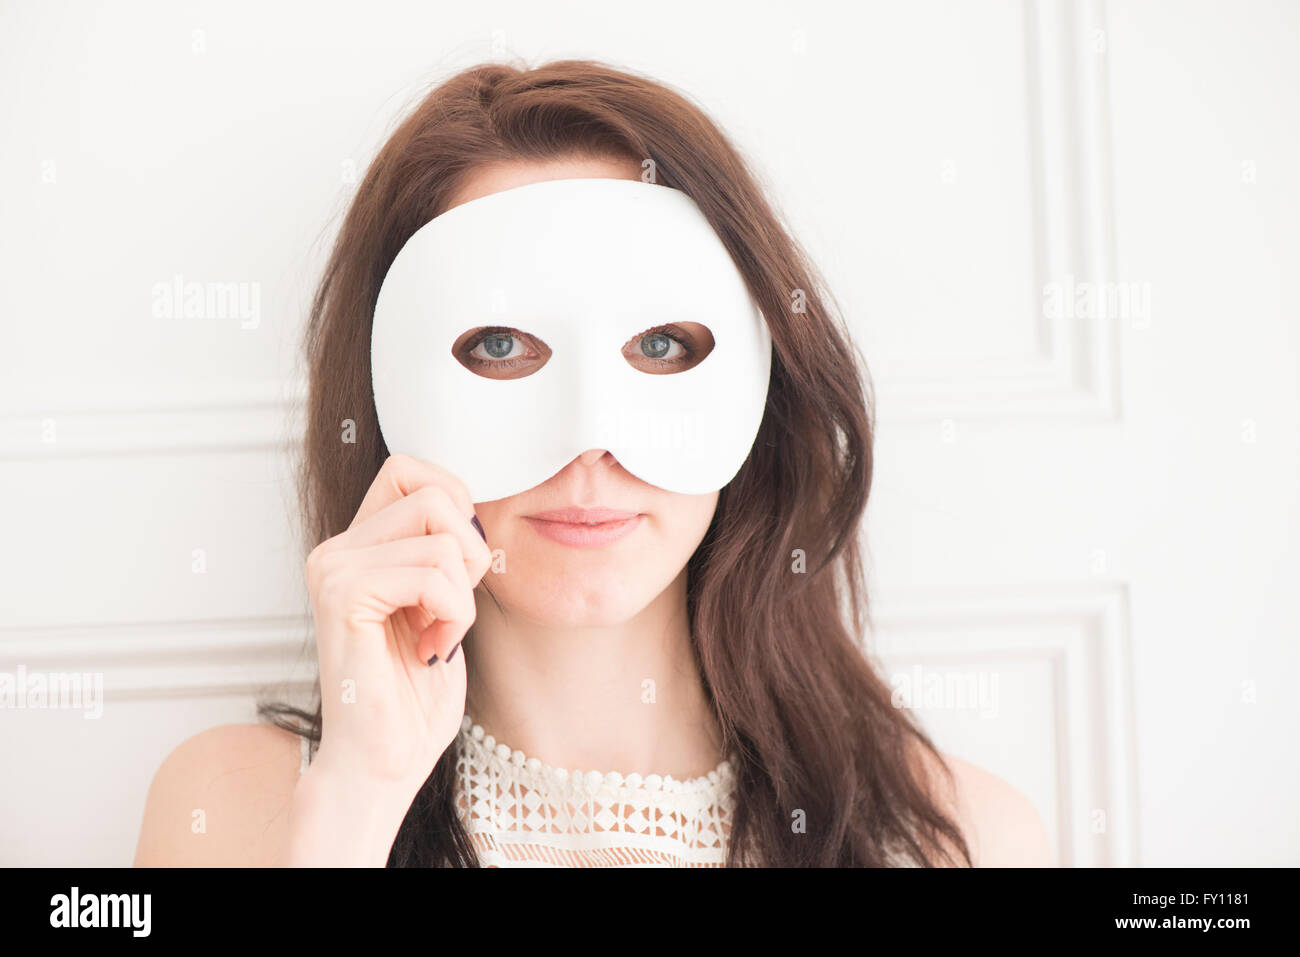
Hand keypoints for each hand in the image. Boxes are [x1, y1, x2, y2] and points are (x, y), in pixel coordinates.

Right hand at [295, 453, 491, 854]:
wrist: (384, 762)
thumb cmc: (413, 695)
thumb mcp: (441, 602)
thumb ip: (443, 549)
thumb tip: (471, 507)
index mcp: (358, 545)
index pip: (413, 471)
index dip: (457, 509)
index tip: (458, 573)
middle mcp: (337, 548)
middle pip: (435, 495)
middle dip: (469, 554)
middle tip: (450, 609)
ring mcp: (334, 568)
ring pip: (441, 536)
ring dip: (462, 596)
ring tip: (435, 636)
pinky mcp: (342, 596)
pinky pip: (431, 574)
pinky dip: (452, 615)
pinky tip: (429, 648)